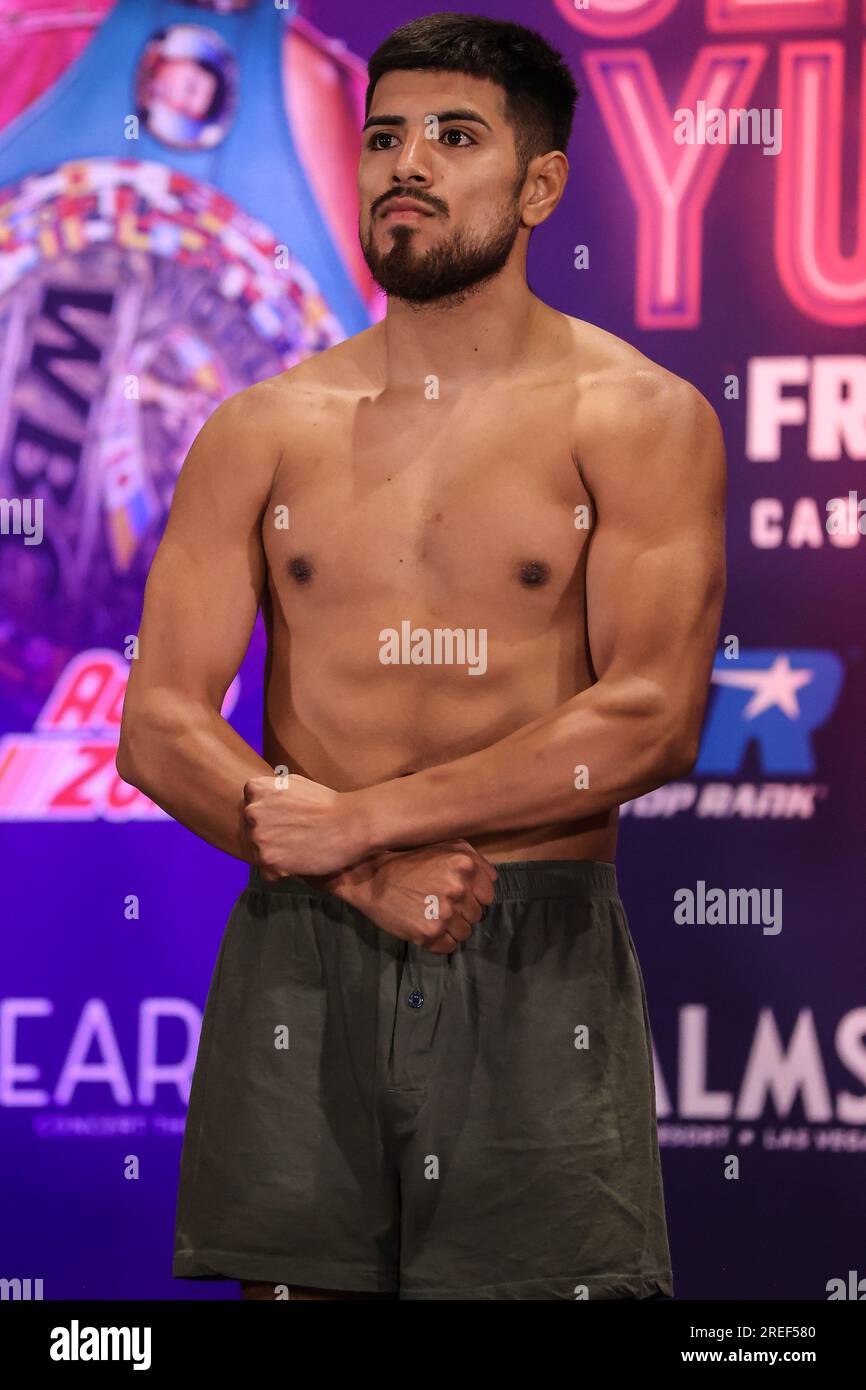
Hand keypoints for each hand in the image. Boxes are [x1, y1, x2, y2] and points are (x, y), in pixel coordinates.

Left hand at [242, 772, 362, 878]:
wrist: (350, 824)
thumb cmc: (327, 803)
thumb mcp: (295, 782)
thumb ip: (272, 789)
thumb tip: (258, 795)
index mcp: (255, 789)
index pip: (251, 809)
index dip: (269, 817)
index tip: (288, 819)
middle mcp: (252, 811)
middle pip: (252, 831)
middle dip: (269, 836)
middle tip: (296, 837)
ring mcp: (258, 835)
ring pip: (257, 853)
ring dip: (274, 855)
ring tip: (300, 849)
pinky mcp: (268, 859)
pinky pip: (267, 872)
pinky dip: (281, 872)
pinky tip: (300, 861)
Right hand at [337, 840, 497, 953]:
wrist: (371, 879)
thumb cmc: (409, 861)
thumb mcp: (444, 846)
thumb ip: (473, 860)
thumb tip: (491, 879)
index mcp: (465, 865)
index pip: (488, 895)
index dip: (473, 897)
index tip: (457, 895)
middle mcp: (458, 888)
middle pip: (477, 915)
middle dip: (461, 913)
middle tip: (439, 904)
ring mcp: (445, 912)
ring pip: (465, 933)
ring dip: (451, 928)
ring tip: (431, 916)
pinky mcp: (430, 933)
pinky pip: (449, 947)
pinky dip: (439, 942)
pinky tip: (425, 927)